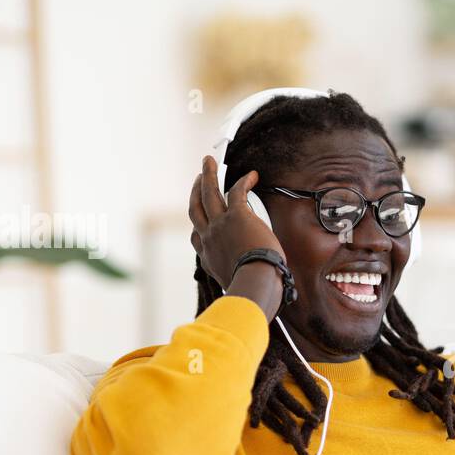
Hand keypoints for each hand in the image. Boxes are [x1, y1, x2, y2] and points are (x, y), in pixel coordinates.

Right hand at [188, 155, 285, 289]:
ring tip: (207, 162)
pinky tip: (252, 175)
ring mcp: (219, 225)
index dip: (197, 228)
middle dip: (195, 191)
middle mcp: (208, 239)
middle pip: (196, 209)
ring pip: (208, 194)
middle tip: (198, 179)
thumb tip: (259, 289)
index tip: (200, 225)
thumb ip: (243, 283)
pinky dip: (243, 181)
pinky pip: (236, 192)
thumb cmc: (253, 292)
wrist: (254, 285)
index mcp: (208, 258)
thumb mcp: (240, 289)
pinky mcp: (237, 216)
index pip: (196, 238)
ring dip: (208, 175)